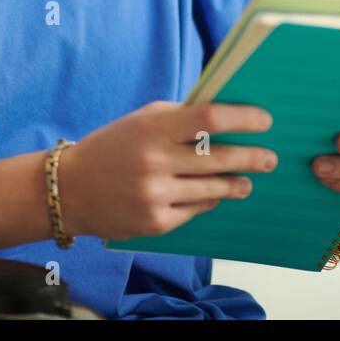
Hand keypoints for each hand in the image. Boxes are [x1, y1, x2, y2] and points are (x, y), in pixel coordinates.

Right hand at [58, 101, 278, 240]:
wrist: (69, 189)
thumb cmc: (113, 146)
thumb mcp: (142, 120)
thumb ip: (181, 116)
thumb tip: (229, 116)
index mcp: (152, 128)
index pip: (210, 118)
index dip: (243, 119)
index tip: (265, 121)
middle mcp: (154, 161)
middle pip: (219, 158)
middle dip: (252, 158)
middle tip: (270, 158)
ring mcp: (155, 195)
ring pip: (213, 190)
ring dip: (236, 184)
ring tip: (247, 181)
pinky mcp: (154, 223)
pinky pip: (196, 210)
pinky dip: (208, 202)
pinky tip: (214, 197)